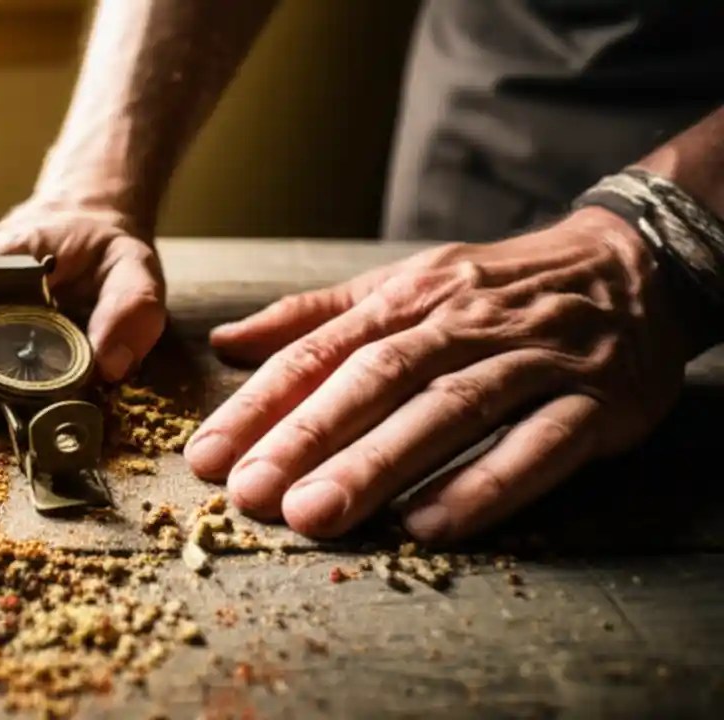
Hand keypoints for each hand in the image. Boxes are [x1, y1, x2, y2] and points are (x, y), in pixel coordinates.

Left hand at [185, 208, 696, 542]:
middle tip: (251, 494)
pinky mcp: (595, 403)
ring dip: (379, 464)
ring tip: (316, 515)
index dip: (260, 406)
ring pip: (448, 410)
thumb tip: (227, 341)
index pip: (320, 353)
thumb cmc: (493, 290)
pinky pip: (537, 446)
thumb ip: (315, 317)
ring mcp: (530, 361)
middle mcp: (462, 325)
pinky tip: (430, 525)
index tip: (207, 458)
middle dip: (308, 438)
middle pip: (376, 379)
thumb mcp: (402, 285)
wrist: (630, 266)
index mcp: (407, 300)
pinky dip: (484, 484)